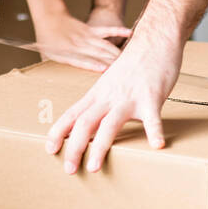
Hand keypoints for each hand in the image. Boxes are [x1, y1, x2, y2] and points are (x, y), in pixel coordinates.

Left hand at [34, 9, 131, 72]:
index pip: (83, 60)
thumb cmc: (46, 38)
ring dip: (116, 53)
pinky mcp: (91, 30)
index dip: (93, 65)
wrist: (49, 16)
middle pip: (98, 54)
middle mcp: (80, 45)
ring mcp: (87, 37)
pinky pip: (107, 31)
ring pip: (105, 45)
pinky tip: (129, 33)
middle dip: (112, 63)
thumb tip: (51, 81)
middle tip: (124, 71)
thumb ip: (51, 68)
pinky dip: (118, 31)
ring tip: (129, 61)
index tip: (104, 70)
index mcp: (68, 52)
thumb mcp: (45, 55)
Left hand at [45, 26, 182, 173]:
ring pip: (110, 123)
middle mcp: (110, 96)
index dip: (59, 132)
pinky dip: (154, 131)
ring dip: (100, 146)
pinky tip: (157, 145)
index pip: (73, 114)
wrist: (154, 39)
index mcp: (99, 93)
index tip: (50, 149)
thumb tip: (94, 121)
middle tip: (69, 170)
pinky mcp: (151, 96)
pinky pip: (152, 117)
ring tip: (95, 167)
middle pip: (86, 122)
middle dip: (75, 147)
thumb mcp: (112, 81)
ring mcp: (130, 96)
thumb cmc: (135, 63)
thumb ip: (103, 100)